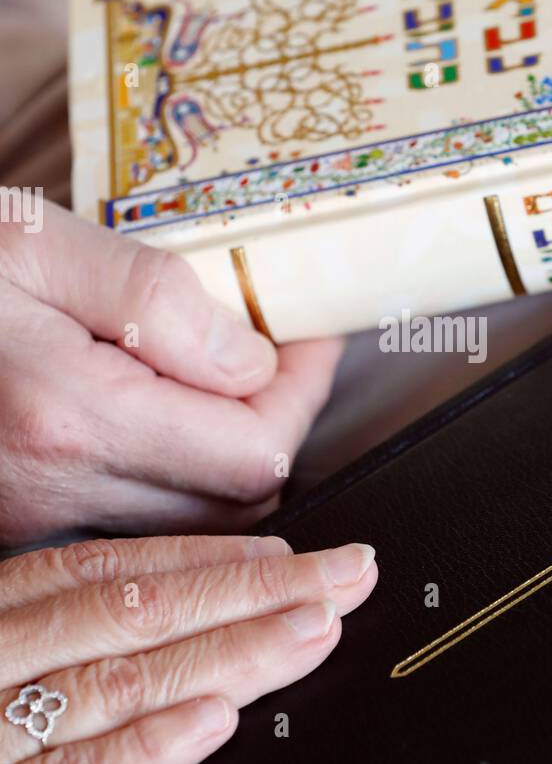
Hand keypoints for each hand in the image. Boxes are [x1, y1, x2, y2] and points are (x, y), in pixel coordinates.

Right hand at [0, 203, 341, 542]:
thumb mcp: (36, 243)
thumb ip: (153, 298)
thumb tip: (251, 360)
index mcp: (70, 418)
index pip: (254, 452)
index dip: (302, 395)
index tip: (310, 337)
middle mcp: (56, 490)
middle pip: (236, 499)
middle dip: (277, 423)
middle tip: (279, 349)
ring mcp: (38, 517)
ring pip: (195, 519)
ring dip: (231, 451)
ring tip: (221, 372)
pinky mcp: (23, 520)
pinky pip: (137, 517)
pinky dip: (173, 469)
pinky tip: (160, 408)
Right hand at [0, 532, 376, 763]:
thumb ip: (38, 627)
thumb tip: (157, 602)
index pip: (103, 570)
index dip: (206, 559)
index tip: (289, 555)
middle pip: (130, 611)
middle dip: (252, 593)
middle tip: (347, 576)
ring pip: (116, 679)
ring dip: (229, 653)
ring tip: (314, 632)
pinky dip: (143, 747)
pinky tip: (216, 721)